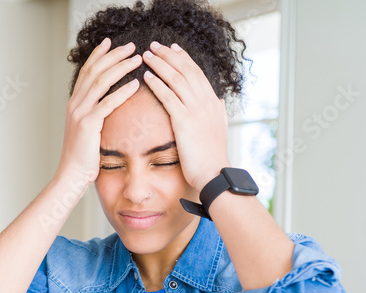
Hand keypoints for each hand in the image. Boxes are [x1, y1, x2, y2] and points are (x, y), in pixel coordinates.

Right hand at [57, 37, 143, 184]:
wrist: (70, 176)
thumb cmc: (82, 157)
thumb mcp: (86, 131)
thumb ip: (94, 115)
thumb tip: (106, 107)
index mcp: (74, 103)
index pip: (86, 71)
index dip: (98, 55)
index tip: (110, 42)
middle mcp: (75, 104)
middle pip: (94, 70)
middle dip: (113, 55)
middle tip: (132, 45)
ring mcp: (80, 113)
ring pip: (101, 81)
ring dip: (120, 67)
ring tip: (137, 58)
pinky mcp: (88, 125)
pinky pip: (107, 103)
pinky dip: (122, 92)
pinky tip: (135, 84)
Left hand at [141, 41, 231, 191]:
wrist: (214, 173)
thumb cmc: (213, 157)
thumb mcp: (219, 130)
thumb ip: (218, 113)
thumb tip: (219, 101)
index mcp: (213, 102)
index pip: (197, 73)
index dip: (184, 59)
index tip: (172, 48)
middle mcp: (206, 102)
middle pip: (185, 70)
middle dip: (169, 55)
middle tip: (155, 45)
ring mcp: (196, 110)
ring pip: (176, 79)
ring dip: (160, 64)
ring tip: (146, 55)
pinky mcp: (185, 121)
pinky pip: (168, 97)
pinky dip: (157, 84)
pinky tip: (146, 76)